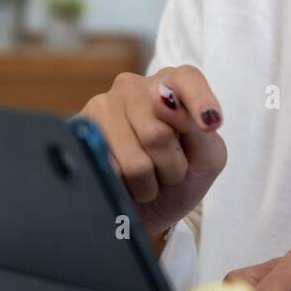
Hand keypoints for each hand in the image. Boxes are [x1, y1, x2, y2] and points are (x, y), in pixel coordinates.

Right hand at [79, 65, 227, 239]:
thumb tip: (162, 98)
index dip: (200, 102)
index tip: (210, 125)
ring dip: (148, 182)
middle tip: (168, 169)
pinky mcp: (79, 132)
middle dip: (170, 166)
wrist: (147, 211)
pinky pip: (109, 171)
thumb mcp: (207, 157)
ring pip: (134, 160)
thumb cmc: (183, 178)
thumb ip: (199, 128)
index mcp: (173, 83)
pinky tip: (122, 179)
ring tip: (146, 176)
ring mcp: (103, 105)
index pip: (187, 80)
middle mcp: (135, 86)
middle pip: (158, 133)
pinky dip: (124, 187)